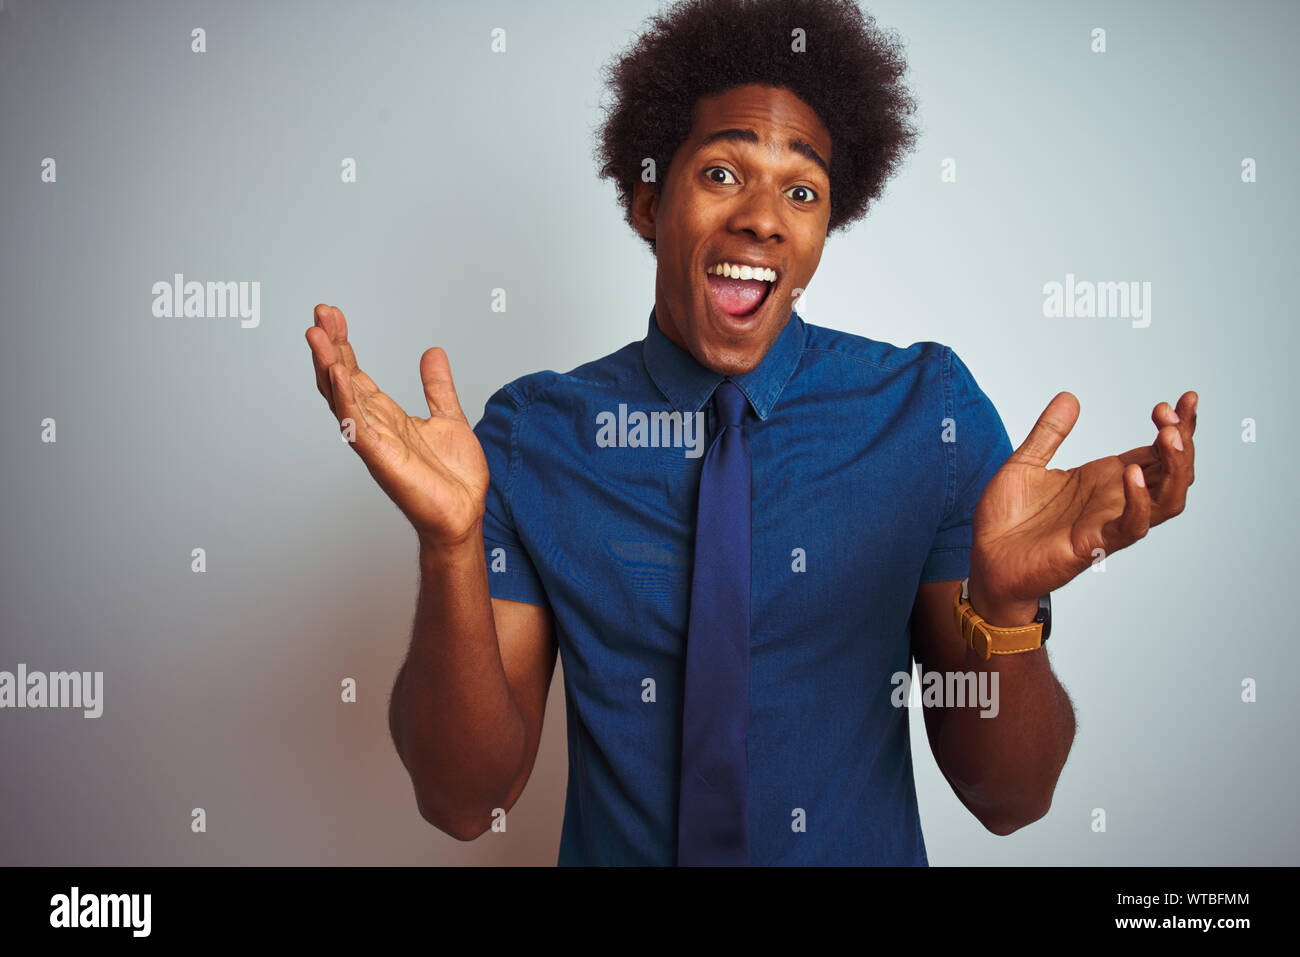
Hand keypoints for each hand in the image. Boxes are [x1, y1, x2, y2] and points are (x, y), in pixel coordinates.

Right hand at [305, 304, 488, 549]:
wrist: (464, 515)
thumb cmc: (453, 479)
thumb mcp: (449, 418)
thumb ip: (437, 387)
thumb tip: (432, 352)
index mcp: (387, 416)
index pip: (356, 373)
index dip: (343, 344)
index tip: (333, 315)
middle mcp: (374, 427)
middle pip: (341, 380)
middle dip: (329, 346)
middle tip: (320, 314)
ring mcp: (374, 442)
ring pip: (341, 399)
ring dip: (327, 366)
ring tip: (316, 336)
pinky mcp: (381, 458)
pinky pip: (356, 425)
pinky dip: (346, 399)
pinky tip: (338, 373)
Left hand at [968, 390, 1197, 620]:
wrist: (986, 561)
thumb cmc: (1007, 520)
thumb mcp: (1024, 464)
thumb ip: (1048, 432)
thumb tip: (1070, 397)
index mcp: (1104, 478)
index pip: (1156, 451)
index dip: (1177, 425)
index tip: (1184, 398)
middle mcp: (1114, 499)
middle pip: (1171, 472)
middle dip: (1182, 441)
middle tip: (1171, 414)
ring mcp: (1108, 522)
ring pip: (1167, 501)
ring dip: (1176, 469)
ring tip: (1169, 437)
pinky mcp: (1093, 545)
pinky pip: (1131, 527)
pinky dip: (1139, 502)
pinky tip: (1133, 474)